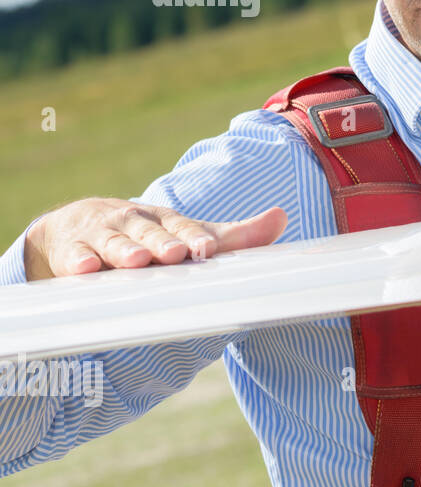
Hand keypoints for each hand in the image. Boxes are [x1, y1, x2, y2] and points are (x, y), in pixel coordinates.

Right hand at [22, 199, 287, 280]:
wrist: (80, 224)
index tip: (208, 249)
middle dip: (163, 243)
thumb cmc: (149, 235)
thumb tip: (282, 217)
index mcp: (168, 221)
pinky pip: (74, 256)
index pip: (185, 228)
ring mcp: (102, 235)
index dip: (197, 238)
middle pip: (151, 233)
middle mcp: (137, 223)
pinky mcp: (72, 250)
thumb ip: (234, 235)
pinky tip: (85, 270)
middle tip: (176, 254)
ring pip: (113, 242)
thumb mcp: (188, 233)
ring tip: (135, 262)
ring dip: (124, 251)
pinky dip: (79, 262)